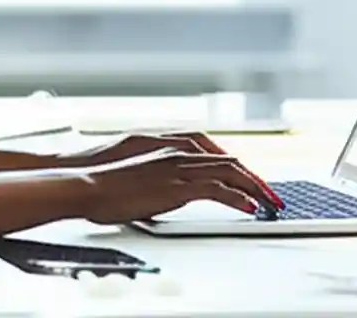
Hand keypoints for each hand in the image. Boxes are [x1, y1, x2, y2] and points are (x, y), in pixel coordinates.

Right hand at [71, 148, 275, 223]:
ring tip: (270, 202)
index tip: (249, 181)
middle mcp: (177, 153)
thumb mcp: (135, 174)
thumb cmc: (102, 181)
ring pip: (229, 172)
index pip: (214, 153)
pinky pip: (217, 189)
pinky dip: (237, 198)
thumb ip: (156, 177)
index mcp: (168, 148)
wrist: (86, 183)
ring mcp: (178, 168)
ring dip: (254, 187)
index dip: (235, 167)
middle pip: (228, 160)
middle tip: (270, 194)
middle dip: (253, 177)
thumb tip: (166, 191)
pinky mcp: (176, 186)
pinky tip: (249, 208)